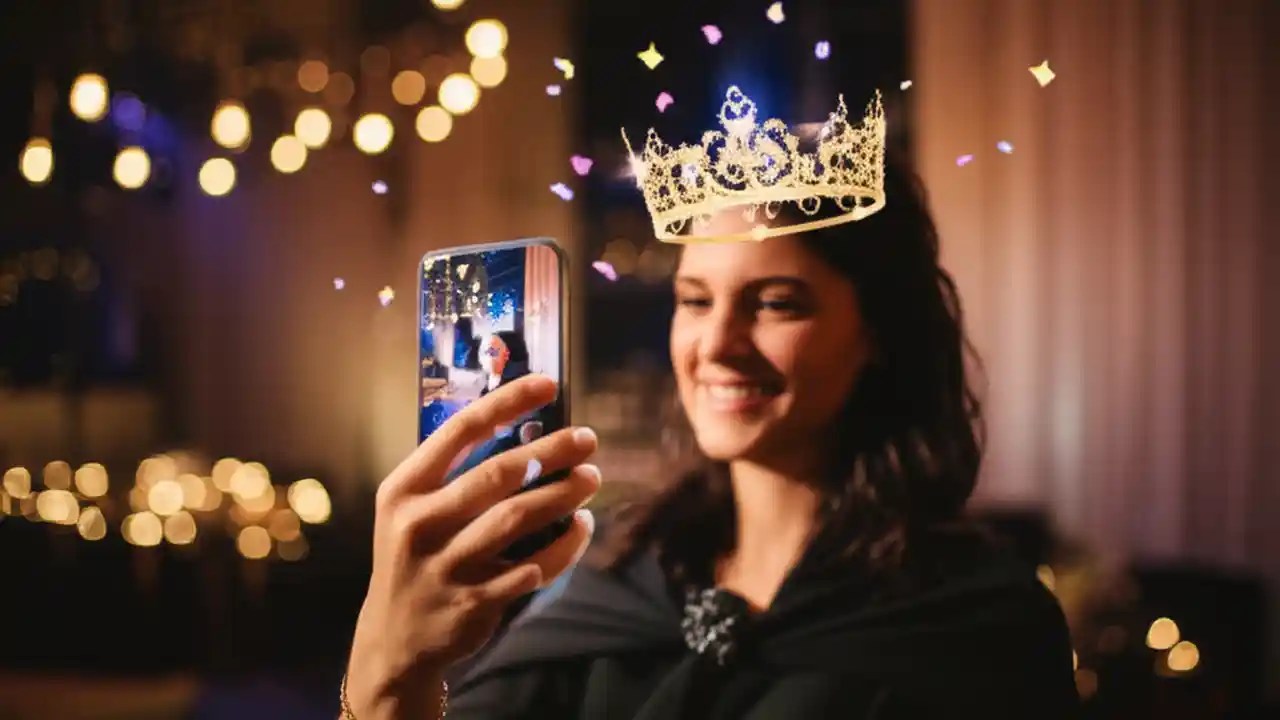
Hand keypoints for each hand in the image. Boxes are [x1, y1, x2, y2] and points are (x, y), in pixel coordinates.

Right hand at [346, 375, 598, 719]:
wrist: (394, 639)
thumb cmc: (416, 555)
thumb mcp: (411, 509)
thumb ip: (453, 473)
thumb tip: (524, 428)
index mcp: (404, 489)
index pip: (460, 430)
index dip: (508, 403)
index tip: (549, 384)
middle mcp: (420, 524)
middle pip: (497, 474)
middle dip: (550, 451)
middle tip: (588, 439)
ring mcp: (446, 567)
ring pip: (516, 519)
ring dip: (562, 495)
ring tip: (591, 478)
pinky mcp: (473, 603)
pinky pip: (533, 568)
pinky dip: (564, 547)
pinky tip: (581, 527)